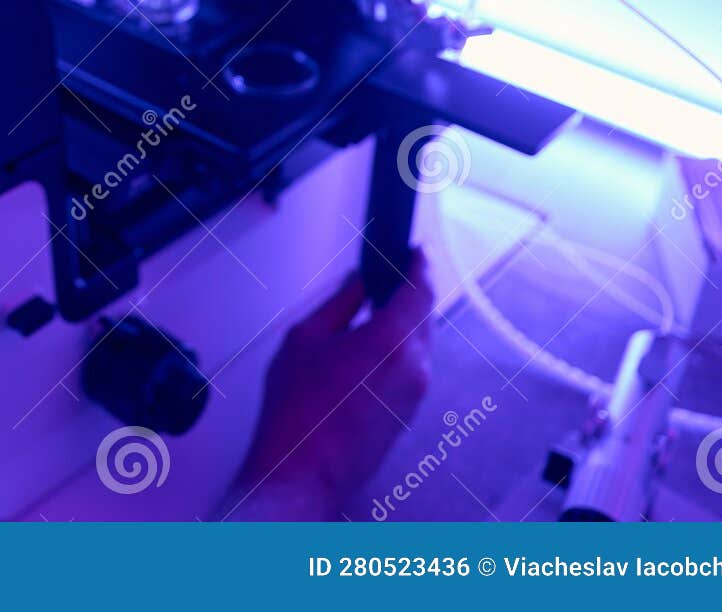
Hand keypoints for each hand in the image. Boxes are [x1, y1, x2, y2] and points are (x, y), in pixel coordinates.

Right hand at [222, 251, 433, 519]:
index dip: (420, 264)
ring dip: (403, 323)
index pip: (420, 289)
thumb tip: (356, 284)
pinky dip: (399, 350)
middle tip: (389, 277)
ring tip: (373, 312)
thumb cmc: (297, 411)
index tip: (416, 251)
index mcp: (392, 341)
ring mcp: (415, 393)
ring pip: (420, 344)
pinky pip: (412, 368)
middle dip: (410, 293)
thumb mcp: (305, 338)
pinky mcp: (409, 413)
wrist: (302, 469)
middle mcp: (414, 368)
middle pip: (424, 316)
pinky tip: (369, 350)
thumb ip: (338, 303)